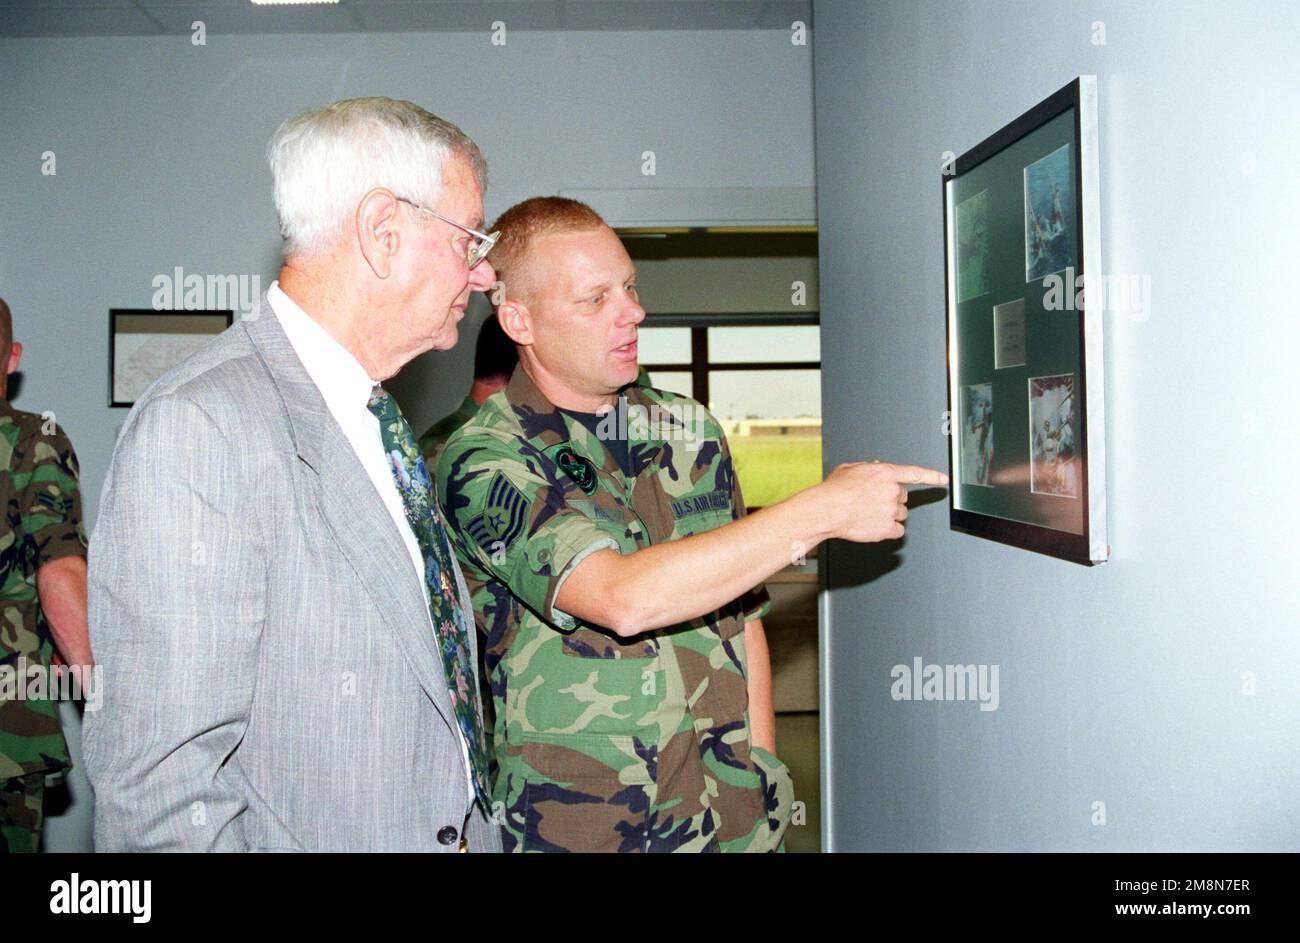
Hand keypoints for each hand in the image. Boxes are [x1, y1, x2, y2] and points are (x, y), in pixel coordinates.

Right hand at [817, 461, 947, 541]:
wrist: (826, 510)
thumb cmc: (833, 491)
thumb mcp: (849, 468)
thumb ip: (868, 467)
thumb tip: (877, 468)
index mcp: (885, 473)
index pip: (914, 473)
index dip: (932, 476)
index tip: (944, 480)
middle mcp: (892, 491)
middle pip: (903, 498)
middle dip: (891, 499)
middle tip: (872, 502)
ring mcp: (891, 510)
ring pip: (901, 514)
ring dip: (889, 515)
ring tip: (868, 514)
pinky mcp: (888, 528)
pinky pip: (898, 531)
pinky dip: (889, 530)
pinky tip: (873, 526)